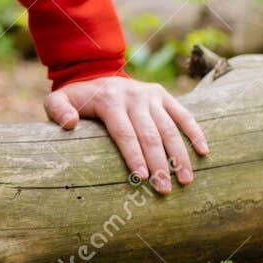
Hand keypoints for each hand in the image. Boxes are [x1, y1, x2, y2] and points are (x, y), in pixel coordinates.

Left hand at [44, 75, 208, 193]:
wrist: (95, 73)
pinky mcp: (162, 95)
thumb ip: (57, 110)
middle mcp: (132, 96)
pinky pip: (183, 114)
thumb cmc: (77, 99)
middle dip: (159, 163)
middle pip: (149, 134)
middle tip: (165, 190)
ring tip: (186, 180)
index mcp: (109, 100)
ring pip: (169, 127)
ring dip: (179, 155)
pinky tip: (204, 152)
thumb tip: (70, 124)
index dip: (133, 155)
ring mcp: (150, 94)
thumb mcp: (58, 100)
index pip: (124, 132)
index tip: (141, 178)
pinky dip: (195, 132)